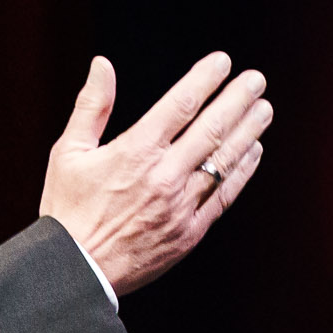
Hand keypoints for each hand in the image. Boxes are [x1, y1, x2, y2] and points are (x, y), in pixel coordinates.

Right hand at [37, 54, 269, 295]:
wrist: (75, 270)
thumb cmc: (67, 209)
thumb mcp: (68, 152)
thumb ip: (91, 106)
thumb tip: (103, 64)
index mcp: (135, 151)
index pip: (180, 104)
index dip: (205, 79)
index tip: (223, 61)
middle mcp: (164, 175)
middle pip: (211, 128)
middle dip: (238, 100)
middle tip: (257, 80)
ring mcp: (181, 205)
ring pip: (224, 161)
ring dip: (248, 132)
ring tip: (264, 110)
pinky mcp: (190, 232)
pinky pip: (224, 197)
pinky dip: (242, 172)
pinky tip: (253, 152)